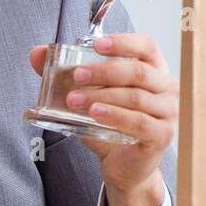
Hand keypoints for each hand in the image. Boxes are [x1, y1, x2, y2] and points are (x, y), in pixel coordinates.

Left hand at [28, 33, 176, 205]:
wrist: (121, 163)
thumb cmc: (109, 122)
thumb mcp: (87, 94)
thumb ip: (64, 73)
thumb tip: (37, 53)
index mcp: (153, 70)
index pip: (147, 46)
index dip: (124, 42)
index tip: (97, 45)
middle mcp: (166, 88)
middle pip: (138, 71)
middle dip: (103, 71)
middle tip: (76, 76)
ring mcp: (168, 111)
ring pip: (136, 97)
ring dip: (101, 96)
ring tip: (74, 100)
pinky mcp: (162, 134)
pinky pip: (139, 121)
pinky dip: (115, 115)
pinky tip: (95, 113)